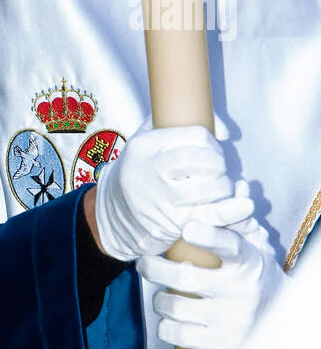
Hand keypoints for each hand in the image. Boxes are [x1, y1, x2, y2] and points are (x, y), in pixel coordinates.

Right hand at [94, 124, 250, 260]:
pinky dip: (228, 212)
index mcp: (146, 145)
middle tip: (219, 169)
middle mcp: (151, 170)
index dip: (212, 142)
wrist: (114, 213)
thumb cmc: (140, 169)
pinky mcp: (172, 224)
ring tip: (222, 187)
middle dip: (220, 164)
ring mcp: (161, 199)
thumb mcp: (147, 138)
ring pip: (208, 190)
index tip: (212, 149)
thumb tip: (225, 132)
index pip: (196, 136)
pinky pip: (208, 216)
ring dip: (225, 188)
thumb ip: (180, 124)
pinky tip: (235, 206)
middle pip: (203, 161)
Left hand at [137, 201, 284, 348]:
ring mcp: (230, 320)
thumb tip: (237, 184)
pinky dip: (165, 327)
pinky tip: (167, 320)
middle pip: (185, 277)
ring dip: (159, 300)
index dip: (209, 234)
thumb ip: (240, 220)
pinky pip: (179, 335)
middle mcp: (239, 291)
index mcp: (248, 262)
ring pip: (177, 307)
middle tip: (143, 262)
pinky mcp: (221, 344)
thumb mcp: (255, 250)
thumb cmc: (257, 278)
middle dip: (154, 268)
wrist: (282, 329)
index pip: (229, 245)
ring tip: (157, 295)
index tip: (187, 226)